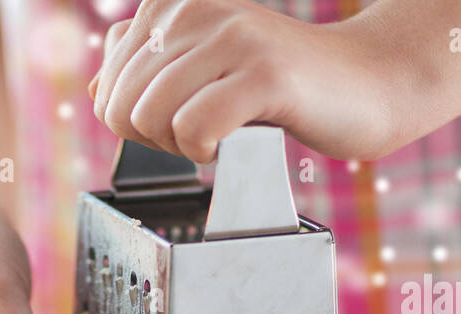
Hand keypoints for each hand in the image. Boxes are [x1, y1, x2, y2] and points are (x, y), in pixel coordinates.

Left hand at [89, 0, 398, 162]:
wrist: (365, 85)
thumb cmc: (280, 84)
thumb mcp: (202, 69)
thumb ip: (146, 70)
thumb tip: (95, 88)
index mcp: (173, 5)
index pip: (106, 86)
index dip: (137, 122)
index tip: (184, 115)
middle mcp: (196, 10)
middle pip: (121, 107)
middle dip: (154, 139)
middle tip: (204, 132)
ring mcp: (232, 38)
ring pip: (151, 117)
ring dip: (181, 147)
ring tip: (222, 133)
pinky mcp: (264, 73)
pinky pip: (194, 128)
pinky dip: (206, 151)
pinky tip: (233, 141)